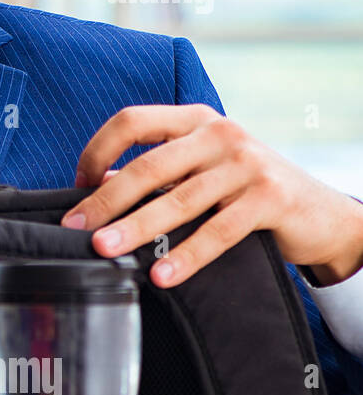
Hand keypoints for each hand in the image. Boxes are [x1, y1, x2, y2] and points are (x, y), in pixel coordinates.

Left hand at [59, 104, 362, 288]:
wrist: (320, 212)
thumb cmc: (243, 189)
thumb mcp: (199, 169)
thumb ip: (156, 173)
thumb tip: (96, 189)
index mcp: (194, 120)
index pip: (131, 121)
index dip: (97, 151)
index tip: (76, 185)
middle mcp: (219, 133)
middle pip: (148, 166)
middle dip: (106, 200)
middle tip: (76, 228)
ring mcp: (247, 163)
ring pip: (179, 200)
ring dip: (136, 228)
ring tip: (105, 250)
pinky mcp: (270, 197)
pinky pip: (217, 231)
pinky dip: (185, 256)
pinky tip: (160, 275)